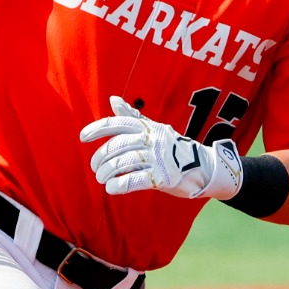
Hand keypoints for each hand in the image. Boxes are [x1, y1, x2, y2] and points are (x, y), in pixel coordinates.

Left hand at [79, 97, 243, 199]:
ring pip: (123, 163)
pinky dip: (119, 185)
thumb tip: (113, 99)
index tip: (82, 138)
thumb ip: (133, 117)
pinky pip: (135, 180)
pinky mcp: (164, 177)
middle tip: (96, 169)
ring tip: (102, 179)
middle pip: (117, 146)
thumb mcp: (155, 129)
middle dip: (100, 158)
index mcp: (148, 127)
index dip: (97, 129)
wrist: (205, 167)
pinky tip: (111, 188)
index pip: (117, 124)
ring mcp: (159, 158)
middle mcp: (152, 140)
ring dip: (107, 173)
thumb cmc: (174, 148)